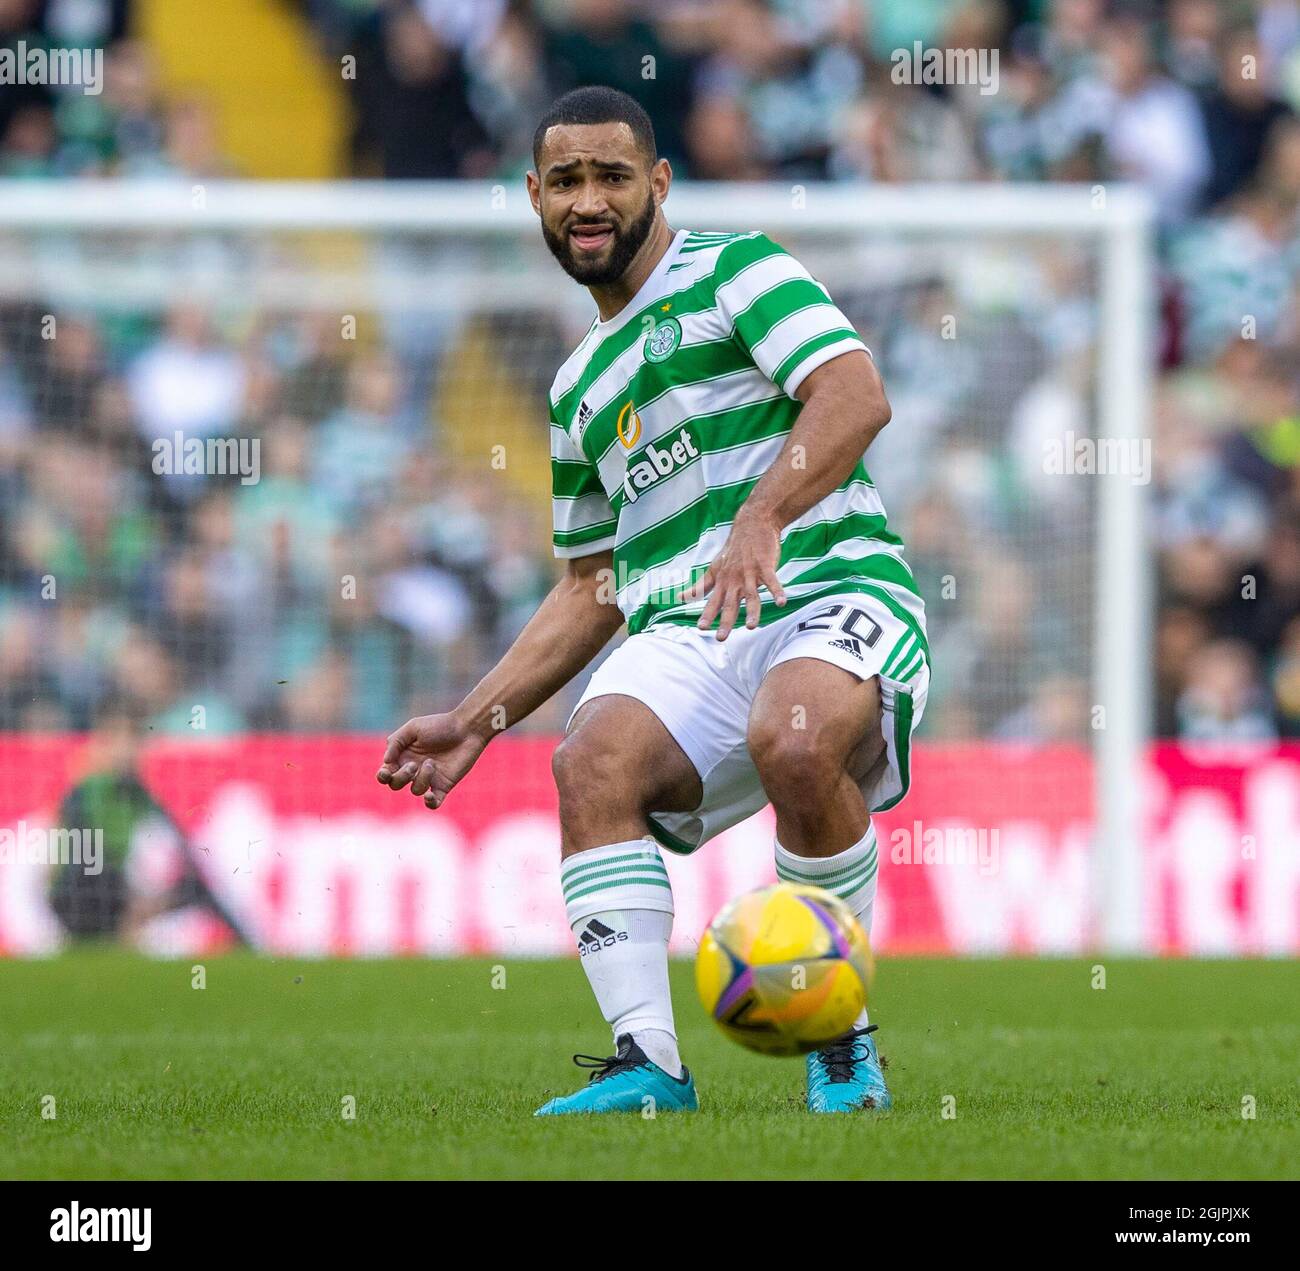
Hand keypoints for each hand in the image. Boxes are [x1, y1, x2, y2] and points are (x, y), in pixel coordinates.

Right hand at [376, 712, 487, 809]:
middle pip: (396, 784)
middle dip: (401, 777)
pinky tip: (430, 796)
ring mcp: (429, 778)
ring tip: (432, 763)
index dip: (383, 776)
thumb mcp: (413, 727)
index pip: (386, 773)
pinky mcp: (444, 785)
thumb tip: (386, 762)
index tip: (387, 771)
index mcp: (403, 756)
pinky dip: (430, 803)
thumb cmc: (440, 725)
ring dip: (421, 779)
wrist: (467, 729)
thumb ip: (396, 741)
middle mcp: (414, 769)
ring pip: (415, 790)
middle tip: (414, 764)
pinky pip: (433, 803)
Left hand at [681, 506, 786, 639]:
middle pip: (730, 604)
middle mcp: (734, 580)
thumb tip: (681, 598)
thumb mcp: (714, 568)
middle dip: (725, 621)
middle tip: (721, 638)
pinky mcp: (765, 566)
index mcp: (722, 582)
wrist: (752, 525)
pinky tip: (781, 603)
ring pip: (751, 596)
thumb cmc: (733, 550)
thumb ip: (700, 586)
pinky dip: (777, 592)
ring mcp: (750, 573)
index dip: (707, 614)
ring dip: (751, 612)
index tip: (701, 628)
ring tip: (750, 627)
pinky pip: (771, 581)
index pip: (713, 602)